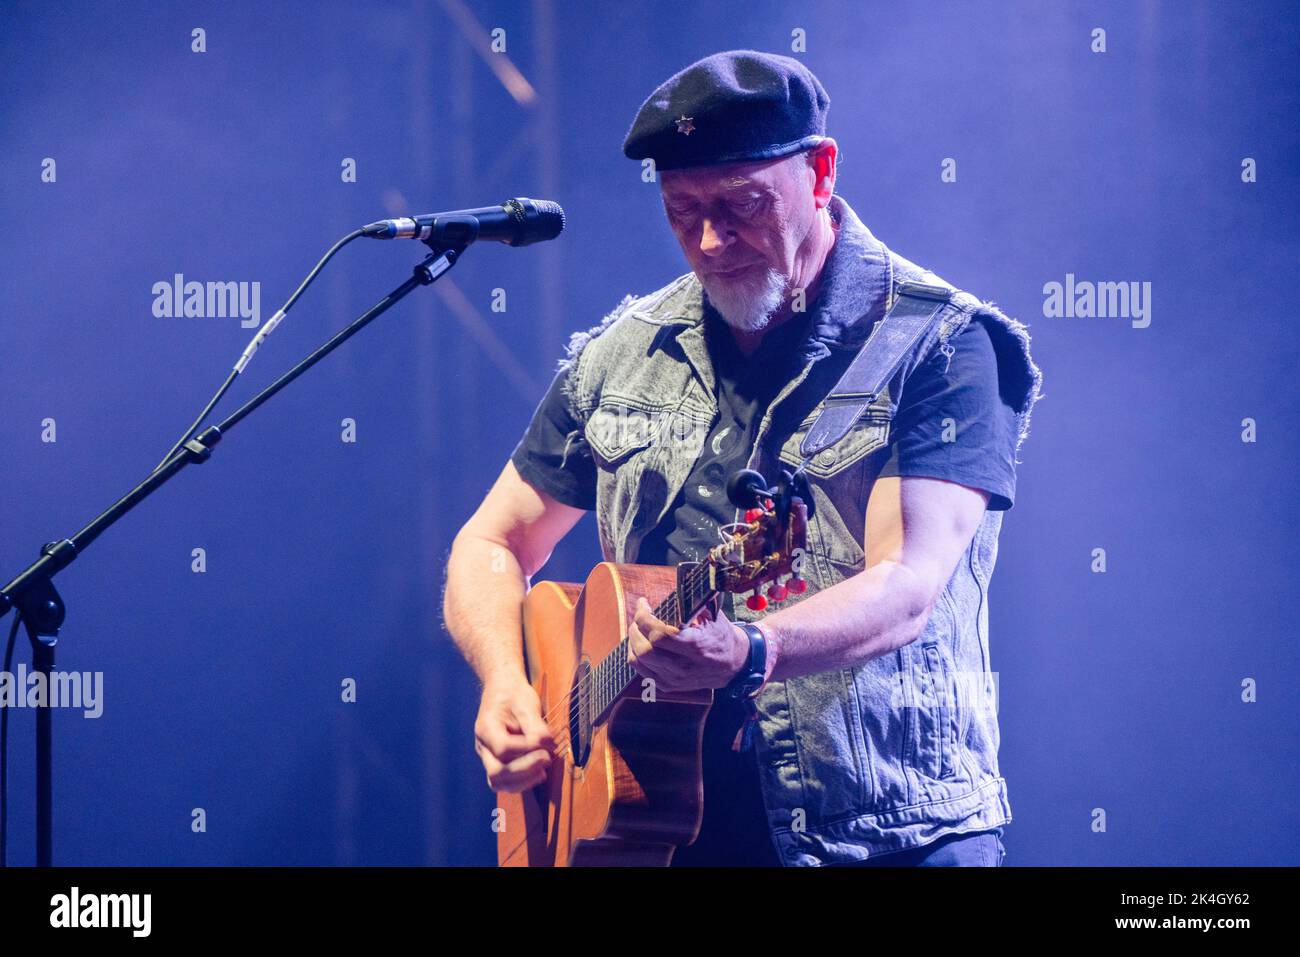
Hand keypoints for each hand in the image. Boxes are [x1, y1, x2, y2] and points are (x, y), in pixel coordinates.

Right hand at [474, 675, 555, 792]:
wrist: (502, 691)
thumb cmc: (513, 695)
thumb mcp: (526, 703)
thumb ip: (535, 725)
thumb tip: (547, 744)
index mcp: (486, 728)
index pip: (502, 747)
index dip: (526, 749)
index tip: (545, 742)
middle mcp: (483, 746)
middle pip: (496, 772)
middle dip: (524, 770)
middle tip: (547, 758)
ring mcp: (488, 757)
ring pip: (498, 782)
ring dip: (523, 781)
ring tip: (544, 770)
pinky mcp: (497, 763)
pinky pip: (505, 782)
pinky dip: (522, 782)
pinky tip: (539, 773)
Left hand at [626, 596, 748, 693]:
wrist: (734, 663)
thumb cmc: (721, 635)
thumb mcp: (713, 615)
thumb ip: (693, 601)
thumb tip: (679, 582)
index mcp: (693, 645)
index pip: (658, 634)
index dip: (644, 617)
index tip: (643, 603)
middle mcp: (683, 665)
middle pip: (644, 650)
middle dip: (635, 629)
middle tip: (639, 617)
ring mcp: (675, 678)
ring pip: (639, 662)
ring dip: (634, 641)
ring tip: (639, 629)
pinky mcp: (670, 686)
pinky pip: (642, 672)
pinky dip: (637, 656)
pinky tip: (643, 644)